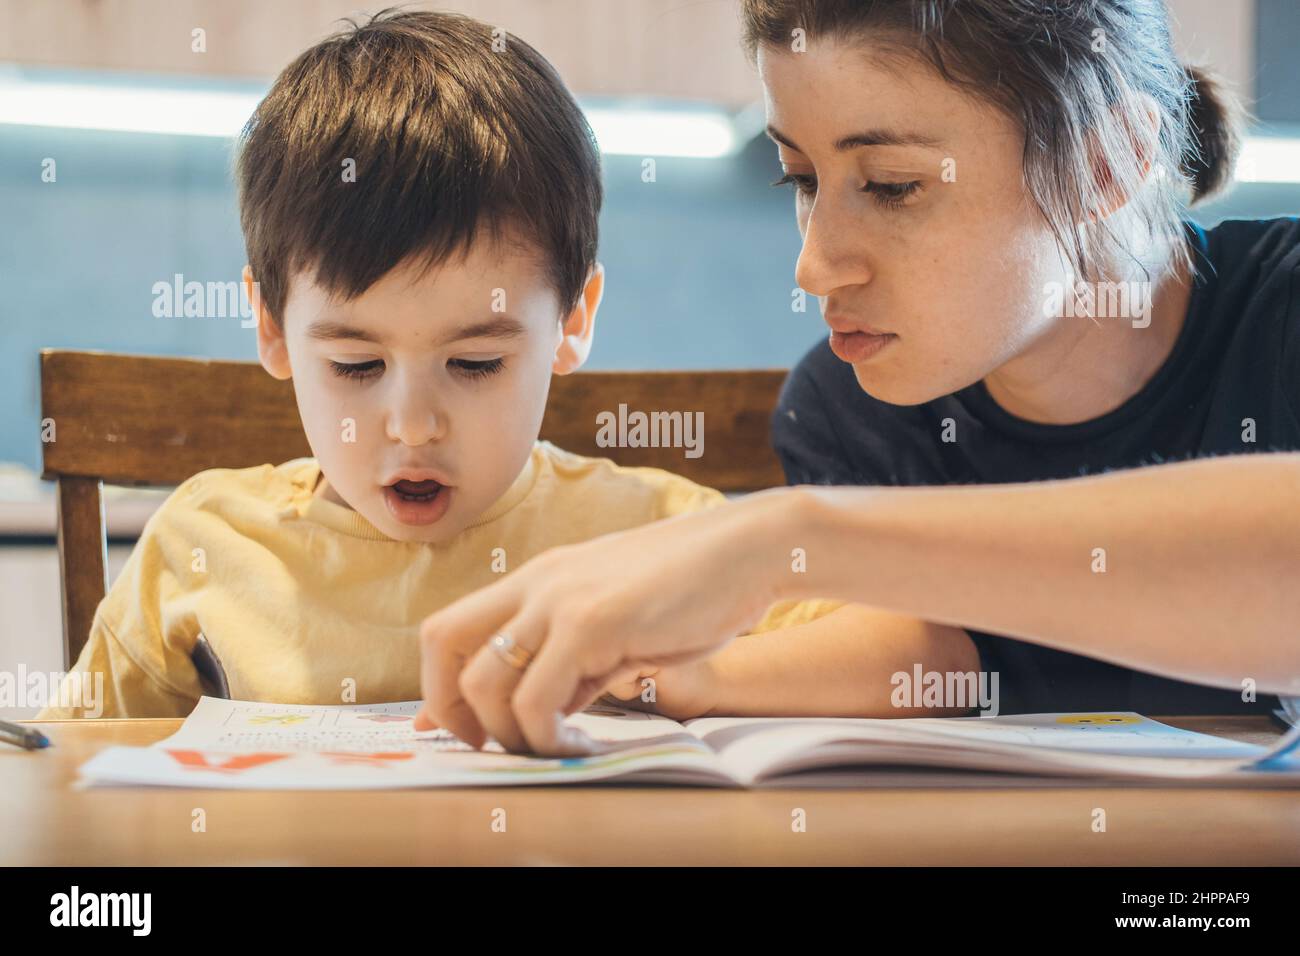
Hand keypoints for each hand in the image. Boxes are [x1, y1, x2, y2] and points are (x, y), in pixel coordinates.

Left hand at [413, 490, 795, 754]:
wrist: (747, 549)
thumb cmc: (692, 590)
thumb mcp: (615, 624)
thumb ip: (569, 663)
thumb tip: (529, 714)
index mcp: (538, 579)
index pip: (451, 628)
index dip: (440, 686)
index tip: (463, 731)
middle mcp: (536, 583)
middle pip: (442, 642)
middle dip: (451, 709)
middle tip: (490, 747)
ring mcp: (560, 599)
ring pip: (484, 682)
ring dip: (508, 735)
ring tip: (554, 751)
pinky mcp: (592, 622)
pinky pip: (538, 698)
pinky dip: (547, 738)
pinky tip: (581, 746)